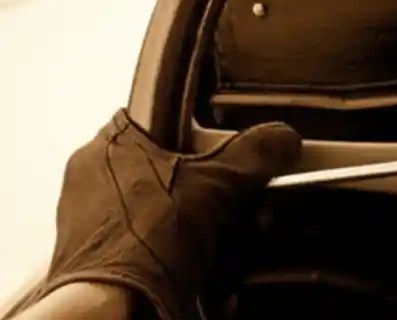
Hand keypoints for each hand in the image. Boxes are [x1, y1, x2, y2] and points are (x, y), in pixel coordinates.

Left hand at [10, 110, 300, 319]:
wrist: (113, 310)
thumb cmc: (145, 241)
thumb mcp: (220, 182)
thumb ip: (257, 152)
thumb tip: (284, 138)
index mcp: (106, 147)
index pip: (158, 117)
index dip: (198, 128)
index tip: (227, 145)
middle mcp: (91, 184)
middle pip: (169, 169)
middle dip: (210, 187)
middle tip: (237, 199)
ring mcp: (94, 228)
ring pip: (165, 212)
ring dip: (201, 224)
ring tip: (228, 239)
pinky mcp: (103, 265)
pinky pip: (156, 248)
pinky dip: (183, 256)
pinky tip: (207, 268)